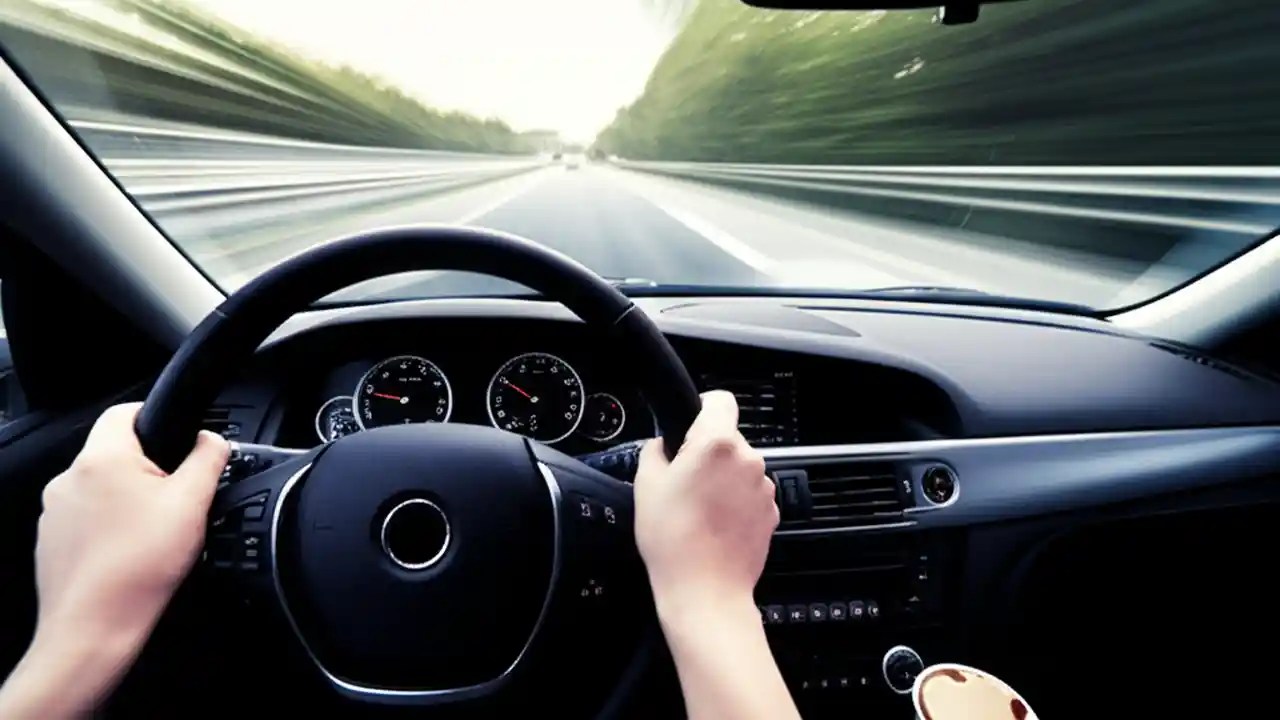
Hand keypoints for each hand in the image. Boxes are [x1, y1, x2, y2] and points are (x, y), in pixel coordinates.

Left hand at [35, 403, 227, 639]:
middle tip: (175, 501)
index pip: (126, 411)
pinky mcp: (52, 540)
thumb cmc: (139, 568)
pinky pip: (87, 518)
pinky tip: (132, 553)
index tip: (179, 443)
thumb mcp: (193, 503)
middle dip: (149, 470)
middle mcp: (69, 478)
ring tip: (154, 534)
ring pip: (102, 487)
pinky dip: (110, 528)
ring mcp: (54, 511)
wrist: (95, 627)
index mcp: (102, 458)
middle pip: (116, 452)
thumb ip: (208, 459)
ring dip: (128, 500)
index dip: (158, 420)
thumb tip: (213, 439)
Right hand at [633, 391, 798, 719]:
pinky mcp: (772, 513)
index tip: (689, 426)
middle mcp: (748, 459)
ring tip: (697, 510)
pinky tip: (713, 525)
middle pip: (727, 439)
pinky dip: (735, 503)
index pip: (719, 400)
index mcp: (716, 443)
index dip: (701, 409)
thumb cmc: (673, 540)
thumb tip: (664, 444)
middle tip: (682, 482)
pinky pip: (750, 495)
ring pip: (739, 469)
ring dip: (722, 480)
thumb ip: (656, 451)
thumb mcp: (646, 484)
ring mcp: (764, 487)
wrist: (705, 591)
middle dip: (707, 454)